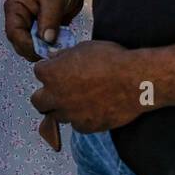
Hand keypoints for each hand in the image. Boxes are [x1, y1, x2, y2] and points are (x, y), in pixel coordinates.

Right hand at [3, 0, 84, 60]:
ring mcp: (29, 25)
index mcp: (15, 8)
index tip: (42, 51)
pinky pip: (40, 45)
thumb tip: (46, 40)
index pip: (13, 32)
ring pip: (29, 46)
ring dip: (41, 51)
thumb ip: (49, 19)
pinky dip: (49, 48)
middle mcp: (18, 18)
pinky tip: (59, 47)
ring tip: (57, 50)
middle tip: (51, 54)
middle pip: (19, 42)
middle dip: (33, 50)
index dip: (26, 44)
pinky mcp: (40, 30)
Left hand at [31, 41, 149, 142]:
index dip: (50, 70)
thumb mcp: (84, 48)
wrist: (137, 81)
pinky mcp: (84, 126)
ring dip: (64, 109)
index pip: (39, 72)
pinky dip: (81, 119)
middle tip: (59, 91)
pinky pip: (76, 125)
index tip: (59, 70)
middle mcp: (55, 96)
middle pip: (38, 101)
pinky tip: (93, 110)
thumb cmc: (112, 60)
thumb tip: (55, 59)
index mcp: (51, 74)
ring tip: (80, 101)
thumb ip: (64, 56)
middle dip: (46, 96)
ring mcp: (69, 114)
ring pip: (56, 115)